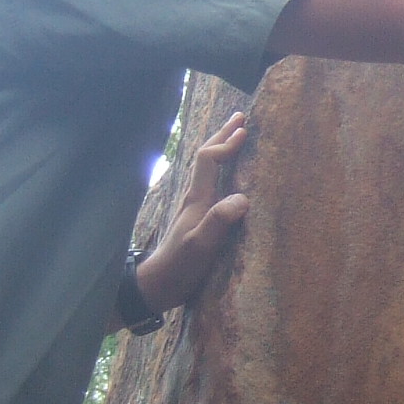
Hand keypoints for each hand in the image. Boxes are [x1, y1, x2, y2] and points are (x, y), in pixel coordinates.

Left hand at [131, 113, 251, 315]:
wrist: (159, 286)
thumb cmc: (180, 266)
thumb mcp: (201, 246)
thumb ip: (219, 221)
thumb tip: (244, 198)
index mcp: (197, 198)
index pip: (209, 159)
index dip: (225, 143)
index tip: (244, 132)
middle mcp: (196, 198)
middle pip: (206, 158)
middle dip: (223, 135)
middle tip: (241, 118)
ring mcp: (196, 208)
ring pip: (209, 170)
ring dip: (223, 151)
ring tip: (238, 138)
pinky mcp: (199, 220)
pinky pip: (214, 185)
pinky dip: (224, 172)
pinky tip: (232, 178)